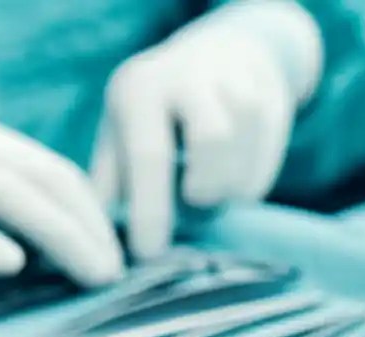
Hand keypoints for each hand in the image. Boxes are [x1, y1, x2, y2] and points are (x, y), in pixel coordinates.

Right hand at [0, 114, 123, 286]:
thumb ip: (2, 227)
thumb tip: (64, 264)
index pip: (54, 171)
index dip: (93, 215)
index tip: (115, 258)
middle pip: (41, 179)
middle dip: (87, 228)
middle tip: (113, 275)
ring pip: (6, 195)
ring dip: (58, 236)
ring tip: (87, 277)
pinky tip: (11, 267)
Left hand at [91, 0, 323, 259]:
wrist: (214, 53)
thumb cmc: (150, 114)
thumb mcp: (118, 135)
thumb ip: (109, 185)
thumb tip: (93, 244)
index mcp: (139, 89)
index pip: (149, 155)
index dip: (151, 210)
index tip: (149, 254)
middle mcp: (188, 75)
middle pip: (213, 139)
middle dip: (204, 189)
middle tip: (192, 209)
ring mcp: (236, 78)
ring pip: (247, 142)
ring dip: (231, 185)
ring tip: (210, 195)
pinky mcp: (271, 91)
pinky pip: (270, 150)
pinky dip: (253, 180)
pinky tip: (234, 184)